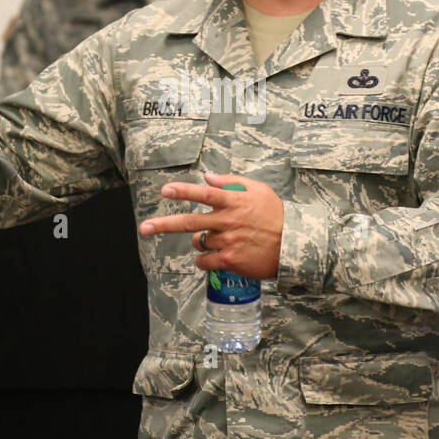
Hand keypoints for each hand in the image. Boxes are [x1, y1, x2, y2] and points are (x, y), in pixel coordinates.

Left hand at [138, 172, 283, 279]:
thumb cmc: (276, 214)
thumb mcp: (258, 190)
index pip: (204, 194)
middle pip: (189, 222)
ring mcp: (228, 242)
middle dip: (163, 225)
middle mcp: (227, 221)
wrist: (294, 243)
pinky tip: (209, 260)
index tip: (166, 190)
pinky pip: (205, 262)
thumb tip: (208, 177)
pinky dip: (203, 261)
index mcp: (233, 202)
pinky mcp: (230, 260)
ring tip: (217, 241)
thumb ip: (231, 182)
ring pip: (199, 242)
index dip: (183, 191)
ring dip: (201, 242)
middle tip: (144, 228)